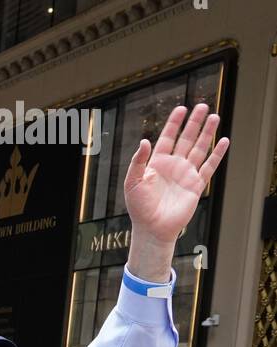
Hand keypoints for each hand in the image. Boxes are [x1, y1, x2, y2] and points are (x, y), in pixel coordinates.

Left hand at [124, 104, 228, 245]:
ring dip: (207, 133)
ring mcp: (186, 175)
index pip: (167, 138)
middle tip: (203, 105)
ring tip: (214, 117)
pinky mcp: (195, 186)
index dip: (174, 123)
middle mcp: (173, 166)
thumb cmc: (139, 209)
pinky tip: (223, 141)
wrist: (153, 229)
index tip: (181, 108)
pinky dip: (216, 155)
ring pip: (199, 149)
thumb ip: (138, 162)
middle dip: (194, 123)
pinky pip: (209, 167)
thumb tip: (145, 141)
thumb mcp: (133, 182)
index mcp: (157, 164)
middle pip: (186, 139)